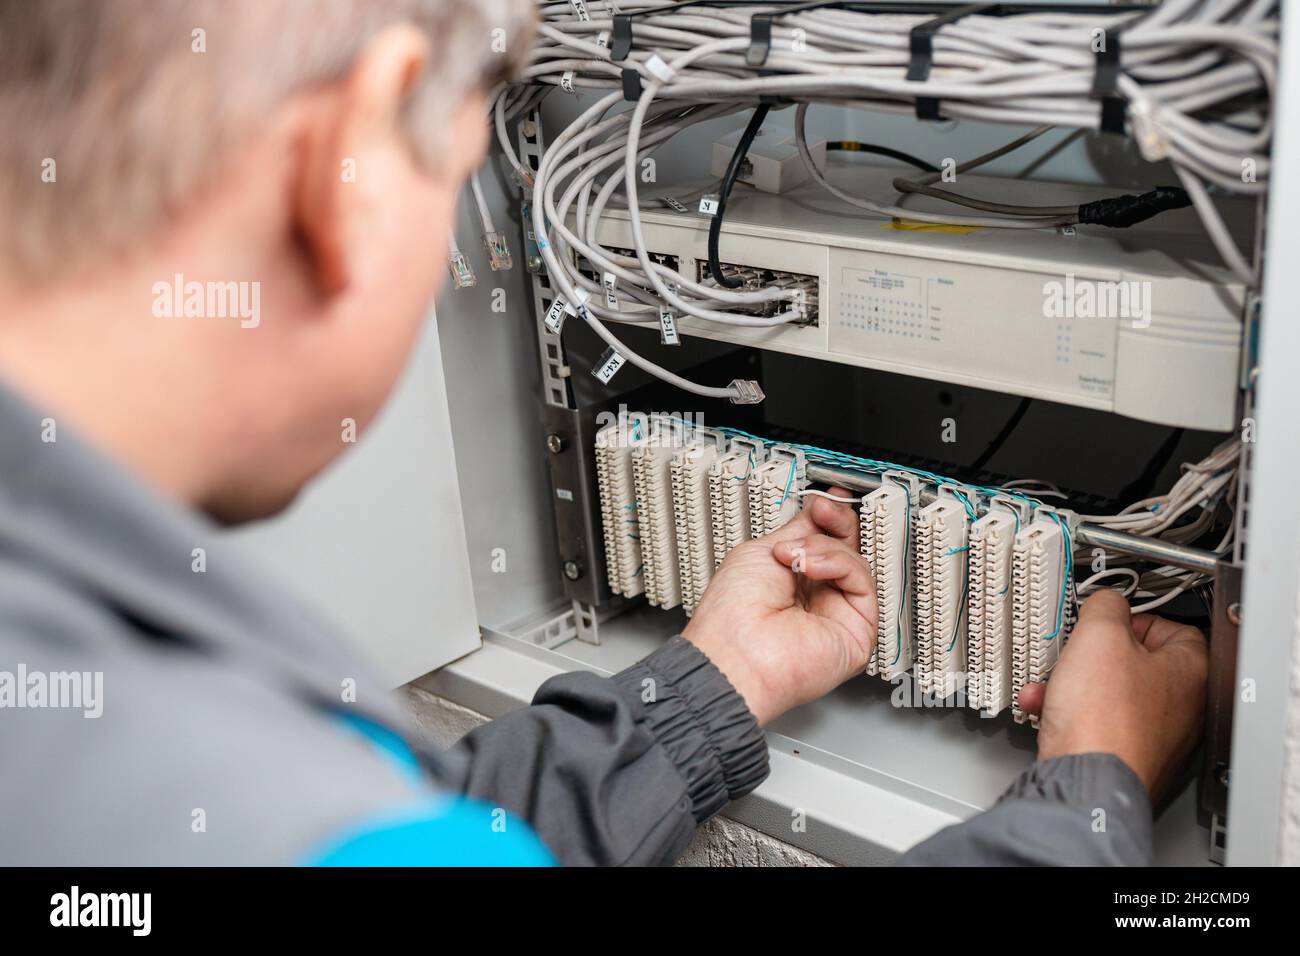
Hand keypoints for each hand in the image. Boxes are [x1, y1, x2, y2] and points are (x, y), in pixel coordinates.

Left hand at [683, 488, 876, 725]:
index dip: (828, 518)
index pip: (822, 542)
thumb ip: (798, 531)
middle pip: (845, 548)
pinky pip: (862, 580)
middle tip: (823, 510)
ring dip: (824, 548)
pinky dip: (838, 564)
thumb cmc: (733, 613)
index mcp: (790, 579)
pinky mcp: (857, 629)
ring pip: (855, 560)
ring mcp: (836, 613)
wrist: (736, 651)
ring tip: (794, 556)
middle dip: (835, 522)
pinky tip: (811, 568)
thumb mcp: (762, 552)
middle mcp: (815, 597)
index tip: (826, 500)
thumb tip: (819, 510)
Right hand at [1018, 589, 1207, 800]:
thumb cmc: (1104, 719)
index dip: (1134, 618)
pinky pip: (1097, 722)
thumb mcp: (1099, 636)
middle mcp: (1183, 708)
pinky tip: (1048, 711)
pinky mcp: (1126, 757)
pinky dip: (1071, 713)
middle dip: (1092, 655)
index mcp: (1191, 672)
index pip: (1173, 627)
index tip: (1108, 619)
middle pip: (1135, 661)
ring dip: (1073, 683)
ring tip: (1051, 685)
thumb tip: (1107, 602)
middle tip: (1076, 653)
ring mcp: (1156, 737)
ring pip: (1110, 692)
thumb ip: (1106, 606)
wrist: (1085, 780)